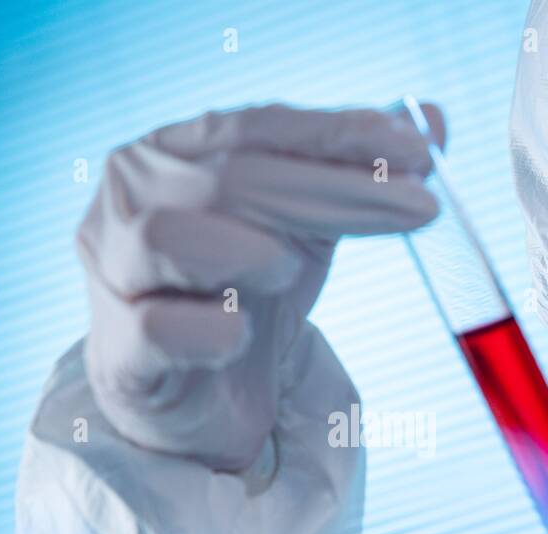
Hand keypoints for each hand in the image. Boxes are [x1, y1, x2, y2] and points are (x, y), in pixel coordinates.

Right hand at [76, 103, 443, 471]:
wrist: (199, 400)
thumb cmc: (244, 295)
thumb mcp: (308, 227)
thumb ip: (357, 173)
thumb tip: (434, 120)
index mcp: (176, 152)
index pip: (257, 127)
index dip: (339, 135)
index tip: (419, 152)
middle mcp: (131, 198)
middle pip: (229, 177)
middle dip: (332, 190)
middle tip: (416, 207)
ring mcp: (113, 272)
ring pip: (165, 236)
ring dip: (245, 248)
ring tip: (290, 270)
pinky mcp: (119, 351)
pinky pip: (156, 328)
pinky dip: (207, 329)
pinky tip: (239, 336)